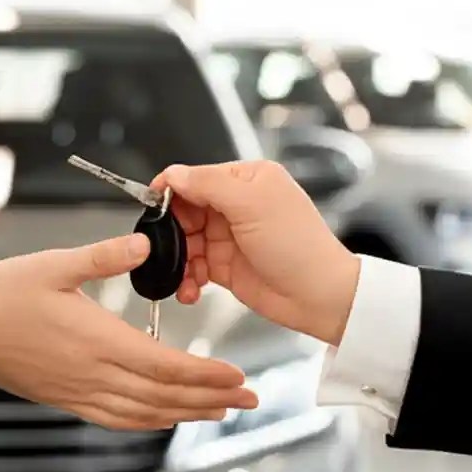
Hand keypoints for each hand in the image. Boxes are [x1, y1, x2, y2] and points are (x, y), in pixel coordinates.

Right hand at [0, 234, 257, 429]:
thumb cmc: (1, 295)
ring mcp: (80, 392)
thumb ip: (103, 256)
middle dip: (212, 399)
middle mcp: (94, 374)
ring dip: (187, 414)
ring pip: (145, 414)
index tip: (240, 375)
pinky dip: (150, 421)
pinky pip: (118, 419)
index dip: (208, 375)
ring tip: (221, 411)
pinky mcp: (68, 399)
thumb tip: (144, 243)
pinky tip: (166, 418)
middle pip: (165, 396)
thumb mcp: (52, 264)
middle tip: (250, 399)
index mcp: (97, 340)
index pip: (166, 365)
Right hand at [151, 160, 360, 344]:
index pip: (196, 176)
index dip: (173, 191)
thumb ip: (208, 184)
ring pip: (186, 241)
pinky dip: (186, 278)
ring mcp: (231, 237)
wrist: (319, 296)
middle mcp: (238, 205)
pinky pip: (193, 268)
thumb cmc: (299, 247)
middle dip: (172, 230)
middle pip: (185, 210)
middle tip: (168, 246)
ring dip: (178, 259)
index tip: (153, 204)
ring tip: (182, 273)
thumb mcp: (250, 204)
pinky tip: (190, 288)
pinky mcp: (226, 266)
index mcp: (247, 180)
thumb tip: (174, 174)